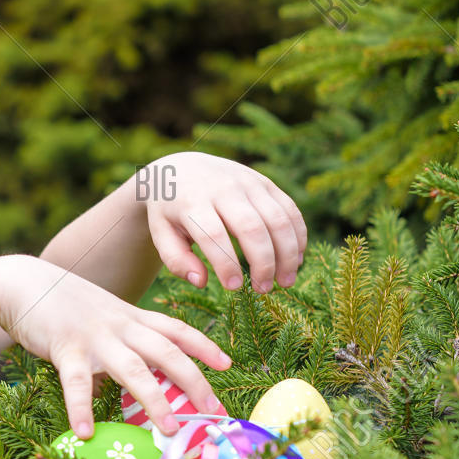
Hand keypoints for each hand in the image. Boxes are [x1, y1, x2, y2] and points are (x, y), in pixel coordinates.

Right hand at [0, 257, 230, 438]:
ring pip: (134, 370)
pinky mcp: (65, 348)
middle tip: (214, 410)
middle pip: (168, 352)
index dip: (204, 346)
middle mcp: (120, 326)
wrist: (21, 282)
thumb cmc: (59, 304)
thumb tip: (114, 385)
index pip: (176, 329)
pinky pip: (76, 383)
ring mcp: (95, 337)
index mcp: (130, 317)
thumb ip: (112, 347)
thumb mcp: (97, 319)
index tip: (227, 364)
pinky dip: (81, 409)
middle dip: (195, 381)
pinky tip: (86, 434)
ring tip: (171, 429)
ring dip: (155, 401)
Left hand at [144, 153, 306, 293]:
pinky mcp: (265, 182)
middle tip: (264, 289)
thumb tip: (201, 282)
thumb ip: (176, 260)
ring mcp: (247, 182)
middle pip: (252, 227)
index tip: (234, 288)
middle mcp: (223, 188)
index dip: (226, 263)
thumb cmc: (169, 210)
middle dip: (263, 262)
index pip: (213, 235)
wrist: (180, 168)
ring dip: (287, 253)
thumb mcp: (160, 233)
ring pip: (278, 218)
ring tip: (286, 281)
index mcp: (192, 201)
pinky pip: (289, 209)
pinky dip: (298, 236)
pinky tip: (296, 259)